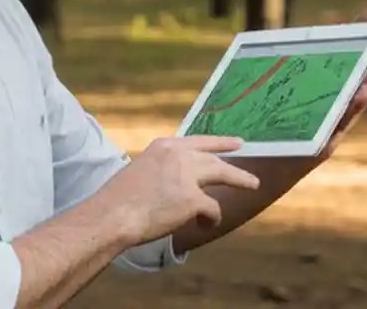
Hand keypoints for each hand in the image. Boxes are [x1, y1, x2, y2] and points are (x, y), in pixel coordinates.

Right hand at [96, 135, 260, 244]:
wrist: (114, 215)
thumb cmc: (120, 199)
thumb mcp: (142, 170)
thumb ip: (163, 169)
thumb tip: (179, 181)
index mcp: (164, 146)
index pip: (199, 141)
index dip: (220, 143)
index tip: (237, 143)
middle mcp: (178, 156)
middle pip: (215, 159)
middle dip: (235, 166)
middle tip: (250, 172)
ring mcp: (187, 176)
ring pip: (224, 175)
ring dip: (240, 181)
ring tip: (252, 186)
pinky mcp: (193, 199)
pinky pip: (213, 208)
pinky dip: (211, 218)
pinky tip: (205, 225)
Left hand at [230, 6, 366, 194]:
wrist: (234, 176)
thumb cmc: (244, 134)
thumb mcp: (257, 94)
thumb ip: (268, 73)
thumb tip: (268, 38)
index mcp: (313, 93)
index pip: (340, 58)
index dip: (359, 35)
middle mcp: (324, 109)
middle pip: (356, 75)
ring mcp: (323, 129)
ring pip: (352, 101)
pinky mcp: (315, 150)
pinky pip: (336, 127)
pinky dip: (351, 109)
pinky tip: (366, 90)